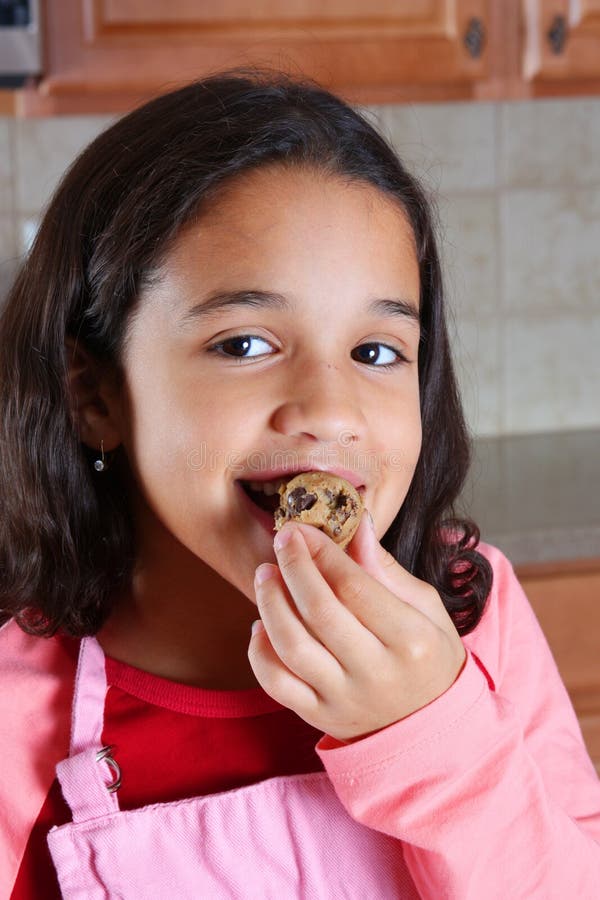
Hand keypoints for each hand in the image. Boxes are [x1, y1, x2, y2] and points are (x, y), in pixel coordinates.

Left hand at [248, 512, 466, 741]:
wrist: (429, 726)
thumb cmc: (428, 656)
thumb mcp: (425, 607)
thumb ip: (386, 569)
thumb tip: (356, 525)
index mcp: (411, 640)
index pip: (354, 586)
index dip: (322, 551)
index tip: (303, 528)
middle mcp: (377, 673)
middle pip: (319, 612)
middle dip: (294, 567)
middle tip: (282, 540)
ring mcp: (345, 699)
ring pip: (292, 647)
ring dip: (270, 603)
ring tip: (265, 574)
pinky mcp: (320, 718)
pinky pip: (276, 685)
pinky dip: (259, 652)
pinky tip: (262, 625)